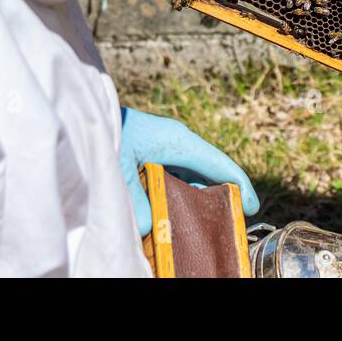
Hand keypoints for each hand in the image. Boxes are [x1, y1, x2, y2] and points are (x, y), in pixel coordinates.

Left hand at [118, 108, 258, 236]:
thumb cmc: (107, 133)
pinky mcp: (155, 148)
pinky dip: (185, 189)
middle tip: (233, 219)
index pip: (217, 163)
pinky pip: (179, 171)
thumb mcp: (120, 170)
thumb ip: (137, 201)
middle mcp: (178, 140)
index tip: (252, 206)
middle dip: (223, 192)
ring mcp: (167, 143)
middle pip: (210, 169)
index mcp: (178, 141)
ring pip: (194, 172)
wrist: (88, 113)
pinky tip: (181, 207)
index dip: (238, 184)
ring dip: (202, 193)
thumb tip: (151, 227)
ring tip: (208, 218)